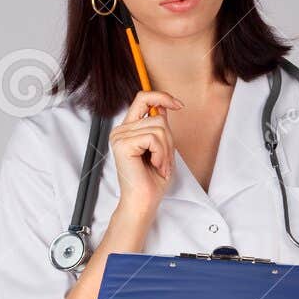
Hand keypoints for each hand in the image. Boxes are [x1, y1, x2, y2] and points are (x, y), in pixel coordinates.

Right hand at [110, 89, 183, 220]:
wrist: (143, 201)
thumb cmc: (152, 180)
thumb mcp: (161, 147)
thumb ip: (159, 127)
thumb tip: (164, 106)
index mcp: (127, 129)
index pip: (143, 99)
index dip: (162, 96)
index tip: (178, 105)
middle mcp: (121, 131)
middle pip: (157, 117)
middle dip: (168, 140)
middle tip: (164, 161)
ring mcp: (120, 136)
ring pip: (158, 128)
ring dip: (166, 150)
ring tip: (160, 166)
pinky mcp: (123, 144)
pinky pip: (153, 138)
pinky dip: (161, 153)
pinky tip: (155, 166)